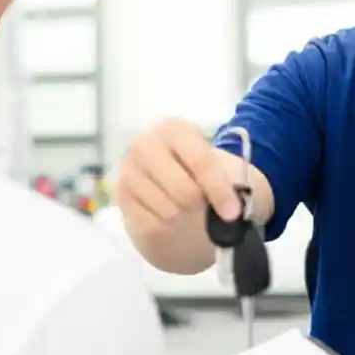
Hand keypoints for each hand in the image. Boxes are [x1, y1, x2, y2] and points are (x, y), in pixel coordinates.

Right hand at [116, 117, 242, 235]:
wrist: (170, 175)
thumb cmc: (196, 168)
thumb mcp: (216, 164)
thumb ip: (227, 183)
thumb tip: (232, 213)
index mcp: (173, 129)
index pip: (201, 162)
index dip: (219, 189)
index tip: (233, 212)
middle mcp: (144, 145)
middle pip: (184, 191)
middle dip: (201, 204)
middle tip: (204, 204)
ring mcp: (128, 171)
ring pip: (168, 211)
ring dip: (184, 216)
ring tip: (185, 205)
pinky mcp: (120, 197)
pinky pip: (151, 224)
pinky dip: (166, 226)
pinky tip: (167, 212)